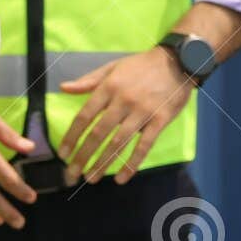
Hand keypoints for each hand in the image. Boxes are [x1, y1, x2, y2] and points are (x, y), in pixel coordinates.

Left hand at [56, 47, 193, 184]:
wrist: (177, 61)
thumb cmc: (141, 66)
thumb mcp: (112, 67)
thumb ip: (88, 80)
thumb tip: (63, 88)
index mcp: (108, 87)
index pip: (85, 115)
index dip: (72, 136)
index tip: (63, 154)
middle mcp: (122, 100)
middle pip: (98, 133)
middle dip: (83, 156)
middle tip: (72, 175)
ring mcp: (142, 111)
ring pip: (119, 142)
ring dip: (103, 163)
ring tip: (91, 179)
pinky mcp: (160, 120)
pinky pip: (144, 146)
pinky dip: (132, 164)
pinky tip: (121, 178)